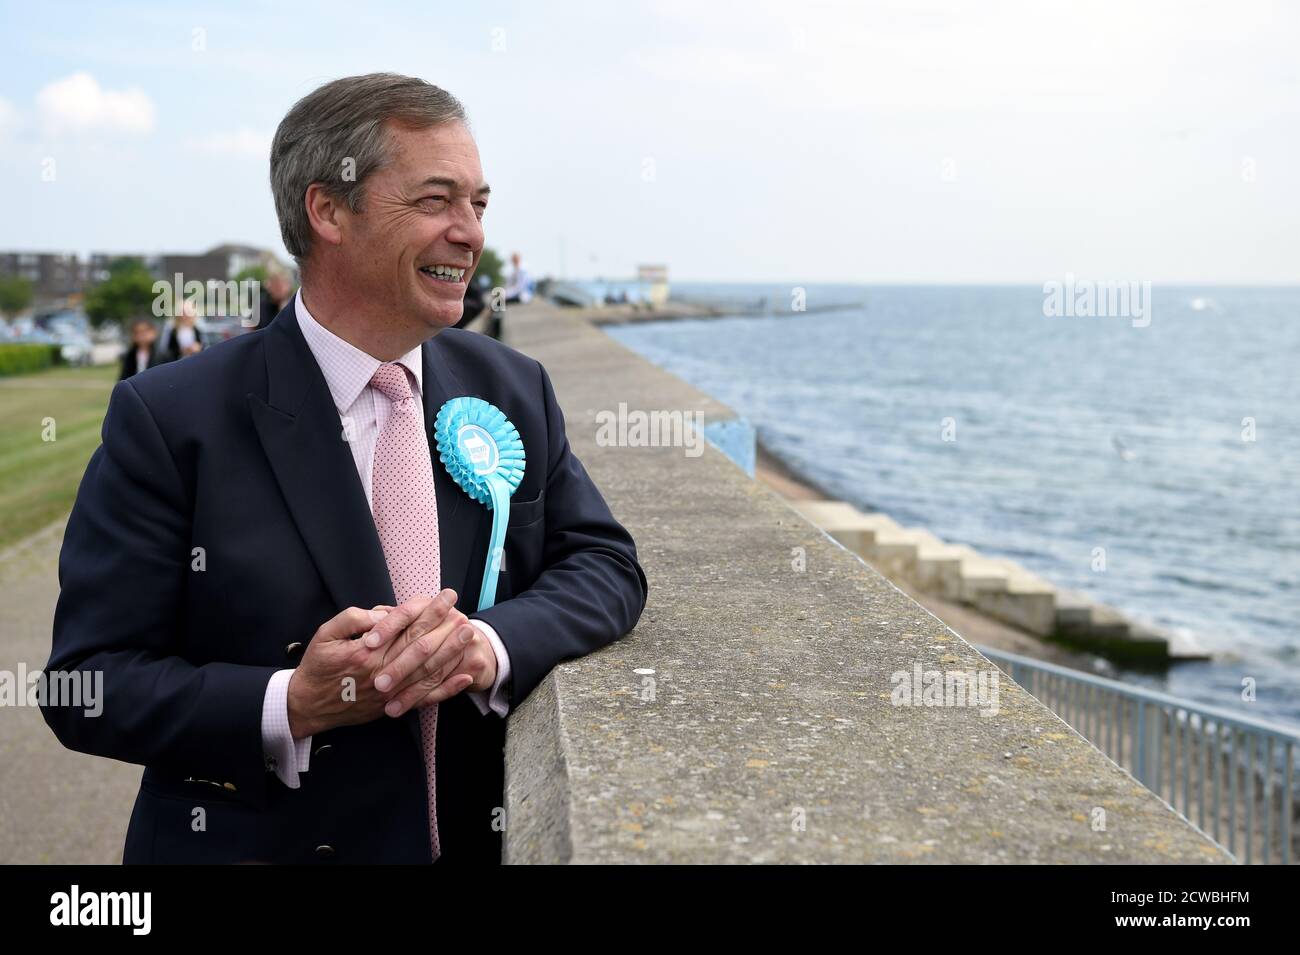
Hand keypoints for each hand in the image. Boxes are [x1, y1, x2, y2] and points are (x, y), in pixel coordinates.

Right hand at [285, 594, 471, 737]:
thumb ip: (353, 620)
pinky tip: (464, 678)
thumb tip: (382, 614)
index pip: (406, 628)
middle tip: (465, 612)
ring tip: (470, 636)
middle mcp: (382, 673)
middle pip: (422, 647)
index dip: (428, 611)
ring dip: (451, 653)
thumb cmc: (316, 667)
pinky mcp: (392, 707)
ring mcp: (390, 693)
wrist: (307, 706)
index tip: (446, 597)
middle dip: (446, 628)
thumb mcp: (325, 635)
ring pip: (428, 672)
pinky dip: (446, 689)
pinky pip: (424, 698)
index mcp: (367, 653)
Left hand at [368, 590, 494, 717]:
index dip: (387, 628)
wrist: (469, 637)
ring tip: (387, 705)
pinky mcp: (471, 664)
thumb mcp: (401, 614)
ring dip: (409, 691)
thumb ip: (384, 614)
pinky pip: (443, 686)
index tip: (368, 643)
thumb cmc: (425, 625)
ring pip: (433, 670)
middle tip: (378, 684)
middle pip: (422, 646)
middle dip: (399, 667)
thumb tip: (372, 618)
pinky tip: (400, 709)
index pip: (406, 614)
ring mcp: (465, 642)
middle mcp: (451, 619)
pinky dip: (423, 699)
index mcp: (430, 605)